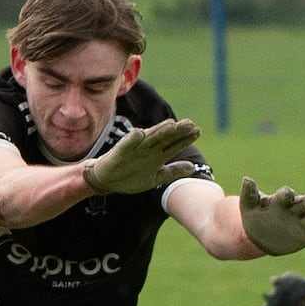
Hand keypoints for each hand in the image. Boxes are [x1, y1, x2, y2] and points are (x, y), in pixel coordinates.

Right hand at [81, 118, 200, 195]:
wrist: (107, 181)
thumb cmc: (131, 177)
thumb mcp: (156, 177)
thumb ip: (173, 172)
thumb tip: (192, 167)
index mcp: (157, 155)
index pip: (174, 144)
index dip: (186, 138)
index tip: (198, 131)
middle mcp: (148, 149)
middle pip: (165, 138)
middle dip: (177, 131)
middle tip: (190, 124)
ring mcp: (134, 149)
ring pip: (149, 138)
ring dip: (159, 131)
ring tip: (171, 124)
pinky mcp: (120, 152)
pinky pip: (126, 144)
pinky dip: (132, 139)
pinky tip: (139, 133)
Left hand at [239, 177, 304, 254]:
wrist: (259, 236)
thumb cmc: (255, 216)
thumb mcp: (249, 207)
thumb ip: (249, 194)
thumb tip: (247, 179)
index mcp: (282, 201)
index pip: (288, 194)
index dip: (288, 194)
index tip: (288, 195)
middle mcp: (296, 210)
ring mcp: (303, 223)